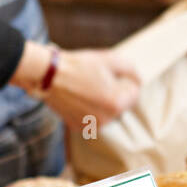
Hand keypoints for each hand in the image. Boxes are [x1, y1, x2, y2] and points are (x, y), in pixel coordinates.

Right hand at [12, 42, 141, 129]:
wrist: (48, 75)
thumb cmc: (79, 65)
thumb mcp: (110, 59)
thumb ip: (131, 70)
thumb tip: (138, 81)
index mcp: (117, 103)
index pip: (135, 92)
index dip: (124, 79)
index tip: (110, 72)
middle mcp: (107, 119)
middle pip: (121, 104)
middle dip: (114, 92)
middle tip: (96, 79)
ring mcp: (92, 125)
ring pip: (107, 112)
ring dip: (102, 102)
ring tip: (86, 87)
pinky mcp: (79, 127)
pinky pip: (92, 118)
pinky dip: (88, 109)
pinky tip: (78, 97)